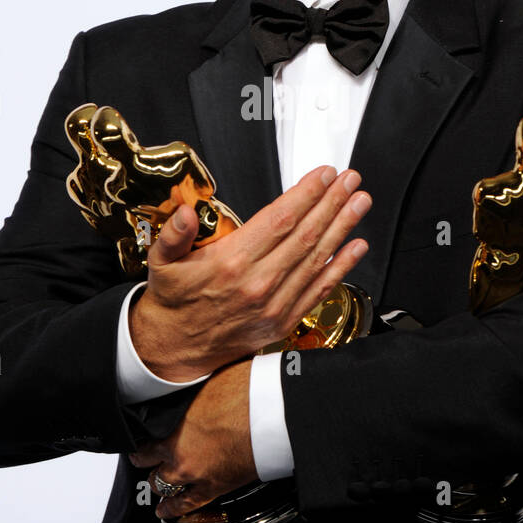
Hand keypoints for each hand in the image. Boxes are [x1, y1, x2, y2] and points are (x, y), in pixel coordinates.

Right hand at [128, 164, 370, 379]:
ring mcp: (275, 304)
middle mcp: (258, 283)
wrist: (177, 347)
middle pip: (305, 234)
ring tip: (360, 202)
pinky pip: (320, 290)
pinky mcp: (284, 320)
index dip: (306, 194)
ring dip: (343, 226)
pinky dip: (342, 267)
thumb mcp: (162, 261)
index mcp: (231, 263)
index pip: (279, 219)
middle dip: (332, 202)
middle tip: (350, 180)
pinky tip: (357, 246)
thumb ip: (174, 234)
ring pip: (318, 258)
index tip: (324, 175)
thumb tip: (186, 213)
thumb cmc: (175, 299)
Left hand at [128, 358, 255, 518]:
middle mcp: (177, 449)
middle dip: (144, 459)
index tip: (140, 436)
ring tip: (155, 484)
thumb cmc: (246, 390)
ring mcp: (194, 471)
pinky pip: (186, 504)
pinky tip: (165, 512)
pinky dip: (172, 509)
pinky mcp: (214, 486)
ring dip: (157, 483)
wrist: (273, 412)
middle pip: (147, 460)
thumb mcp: (208, 378)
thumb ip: (192, 388)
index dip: (140, 436)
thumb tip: (189, 378)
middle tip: (143, 458)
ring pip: (161, 484)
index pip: (143, 434)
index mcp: (173, 422)